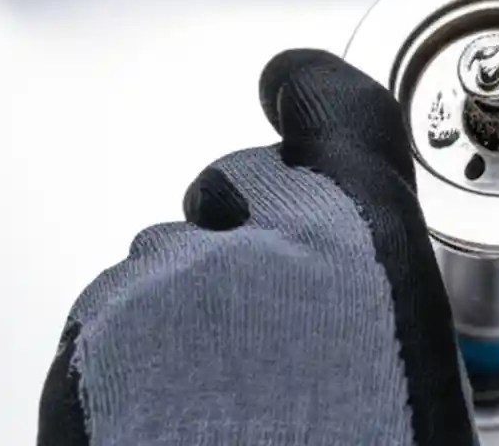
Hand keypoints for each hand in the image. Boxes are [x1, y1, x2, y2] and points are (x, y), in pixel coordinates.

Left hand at [37, 51, 473, 445]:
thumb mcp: (413, 366)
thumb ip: (371, 284)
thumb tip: (340, 261)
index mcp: (365, 241)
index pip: (333, 109)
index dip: (309, 89)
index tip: (288, 86)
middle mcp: (258, 246)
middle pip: (237, 187)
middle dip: (249, 236)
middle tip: (273, 331)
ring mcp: (161, 296)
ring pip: (166, 259)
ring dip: (189, 306)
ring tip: (226, 403)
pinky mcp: (85, 356)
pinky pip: (109, 318)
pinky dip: (132, 354)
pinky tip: (174, 422)